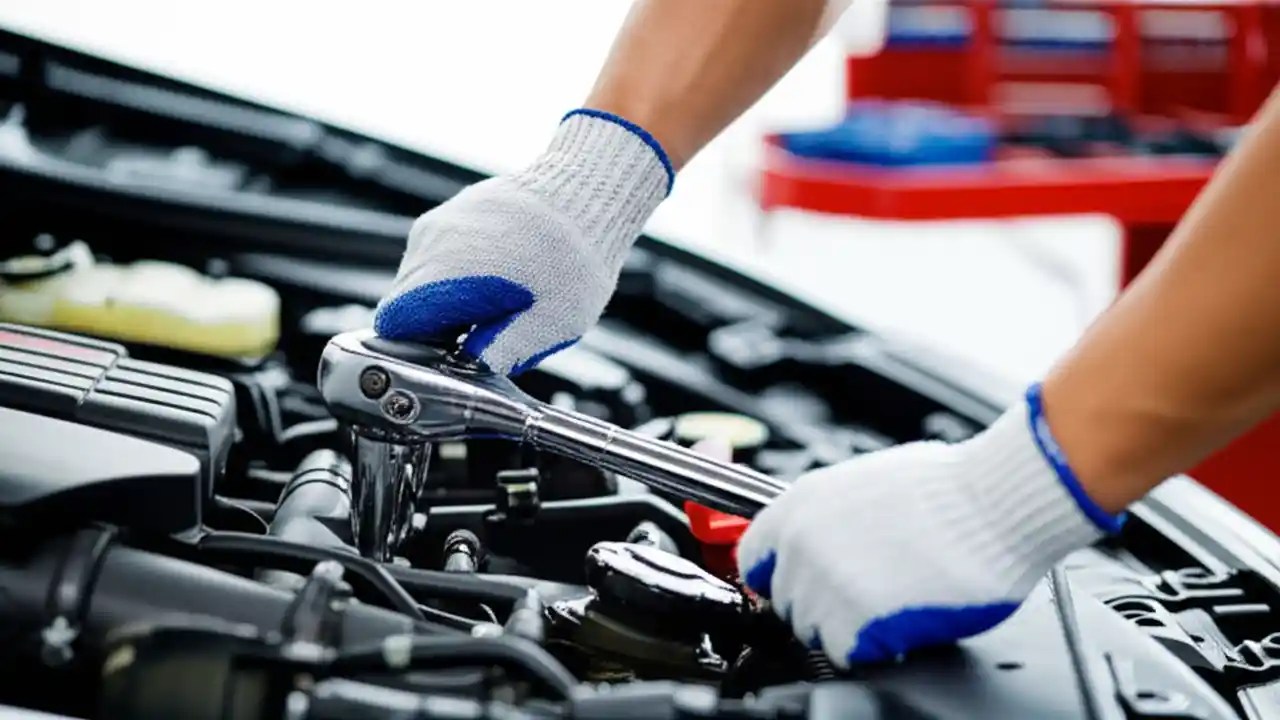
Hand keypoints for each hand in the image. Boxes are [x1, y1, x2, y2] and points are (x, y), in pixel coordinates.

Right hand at [374, 110, 671, 374]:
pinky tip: (501, 277)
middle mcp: (433, 243)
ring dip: (448, 300)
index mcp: (449, 273)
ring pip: (420, 279)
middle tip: (482, 334)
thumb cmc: (578, 256)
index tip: (448, 357)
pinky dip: (458, 274)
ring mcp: (441, 222)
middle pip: (406, 303)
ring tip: (499, 302)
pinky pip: (438, 255)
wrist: (590, 190)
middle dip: (436, 327)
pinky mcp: (454, 213)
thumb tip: (470, 370)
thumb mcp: (549, 323)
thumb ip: (501, 352)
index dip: (417, 349)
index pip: (396, 324)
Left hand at [736, 385, 1124, 666]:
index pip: (753, 560)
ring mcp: (825, 585)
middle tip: (863, 595)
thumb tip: (823, 536)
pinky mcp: (857, 622)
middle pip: (785, 602)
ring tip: (888, 605)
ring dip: (846, 627)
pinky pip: (844, 653)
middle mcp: (802, 545)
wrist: (993, 502)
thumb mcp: (864, 480)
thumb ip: (827, 515)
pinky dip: (870, 647)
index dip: (779, 576)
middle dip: (820, 605)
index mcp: (798, 505)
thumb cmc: (948, 486)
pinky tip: (899, 622)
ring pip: (812, 631)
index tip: (800, 583)